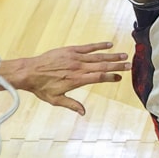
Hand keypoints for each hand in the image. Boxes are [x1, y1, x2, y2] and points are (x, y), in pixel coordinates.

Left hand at [0, 42, 128, 115]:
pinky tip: (109, 44)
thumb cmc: (41, 87)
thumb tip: (84, 113)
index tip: (120, 77)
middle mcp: (78, 67)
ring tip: (124, 55)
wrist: (29, 72)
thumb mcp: (56, 100)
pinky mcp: (70, 50)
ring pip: (97, 56)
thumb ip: (72, 105)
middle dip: (117, 65)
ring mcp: (75, 57)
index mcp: (76, 80)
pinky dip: (99, 45)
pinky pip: (88, 47)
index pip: (99, 77)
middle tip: (129, 65)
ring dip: (112, 55)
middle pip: (102, 65)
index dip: (111, 76)